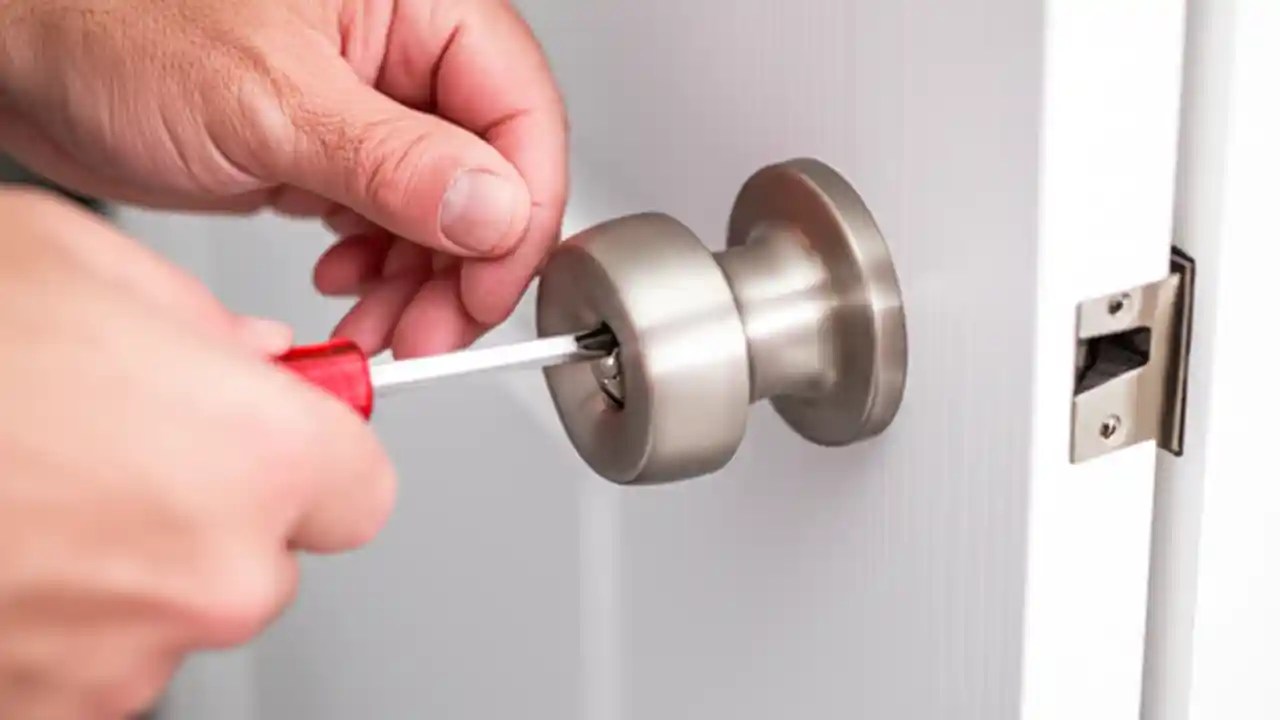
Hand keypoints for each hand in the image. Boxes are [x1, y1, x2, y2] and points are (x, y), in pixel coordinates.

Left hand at [0, 0, 567, 356]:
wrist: (32, 51)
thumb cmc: (116, 23)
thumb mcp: (267, 99)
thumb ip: (394, 160)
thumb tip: (494, 210)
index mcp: (418, 4)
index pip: (521, 114)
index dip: (519, 215)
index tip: (484, 291)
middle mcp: (405, 53)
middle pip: (494, 173)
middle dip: (465, 267)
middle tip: (429, 331)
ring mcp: (374, 106)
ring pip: (448, 211)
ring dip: (420, 284)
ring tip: (374, 323)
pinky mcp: (337, 151)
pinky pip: (394, 224)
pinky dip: (380, 272)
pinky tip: (347, 286)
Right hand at [0, 188, 395, 718]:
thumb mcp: (80, 263)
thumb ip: (199, 324)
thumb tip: (251, 361)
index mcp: (254, 458)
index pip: (360, 488)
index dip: (314, 456)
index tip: (278, 436)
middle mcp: (212, 578)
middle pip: (270, 556)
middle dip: (216, 507)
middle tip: (118, 449)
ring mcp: (125, 663)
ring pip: (177, 610)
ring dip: (130, 564)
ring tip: (32, 490)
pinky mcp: (49, 712)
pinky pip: (94, 660)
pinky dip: (60, 617)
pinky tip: (6, 544)